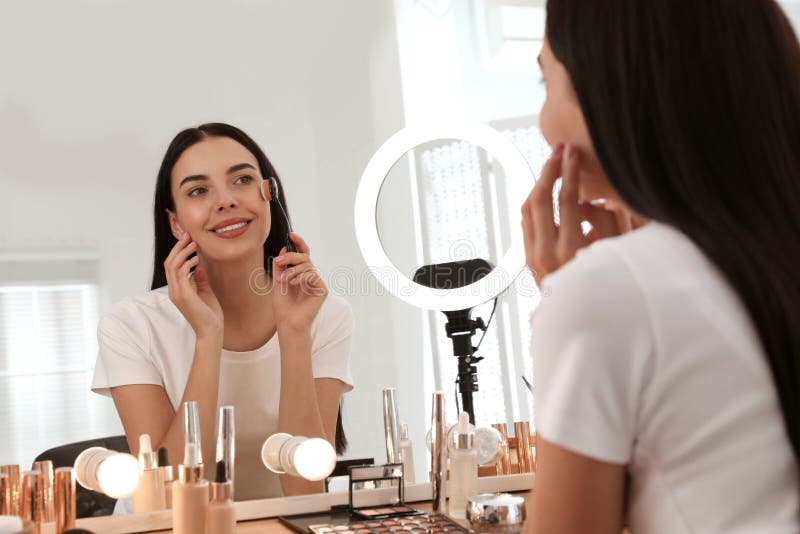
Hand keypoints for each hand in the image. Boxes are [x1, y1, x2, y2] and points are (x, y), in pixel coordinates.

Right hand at [164, 233, 223, 340]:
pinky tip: (198, 259)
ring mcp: (176, 293)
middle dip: (178, 247)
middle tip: (189, 235)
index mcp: (177, 289)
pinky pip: (181, 274)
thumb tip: (200, 265)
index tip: (189, 240)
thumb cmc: (210, 313)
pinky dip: (188, 264)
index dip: (178, 251)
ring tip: (194, 244)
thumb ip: (200, 278)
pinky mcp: (183, 296)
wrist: (211, 330)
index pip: (172, 266)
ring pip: (172, 266)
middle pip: (169, 262)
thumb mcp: (205, 291)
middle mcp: (174, 290)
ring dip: (183, 252)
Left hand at [272, 233, 327, 333]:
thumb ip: (281, 265)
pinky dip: (302, 277)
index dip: (299, 243)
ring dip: (293, 271)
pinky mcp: (322, 290)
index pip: (302, 254)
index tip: (291, 235)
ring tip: (284, 280)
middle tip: (279, 261)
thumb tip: (284, 249)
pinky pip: (313, 275)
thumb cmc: (283, 306)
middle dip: (291, 257)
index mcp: (300, 273)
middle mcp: (310, 277)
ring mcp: (317, 283)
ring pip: (308, 266)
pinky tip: (294, 284)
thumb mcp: (278, 280)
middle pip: (305, 257)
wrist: (287, 322)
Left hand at [521, 144, 634, 285]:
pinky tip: (546, 192)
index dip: (569, 173)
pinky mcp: (528, 262)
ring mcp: (533, 259)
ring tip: (553, 166)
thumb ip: (606, 223)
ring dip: (538, 185)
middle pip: (539, 200)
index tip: (572, 153)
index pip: (566, 201)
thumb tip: (589, 199)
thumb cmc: (609, 290)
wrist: (586, 326)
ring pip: (527, 210)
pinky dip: (534, 203)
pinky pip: (526, 224)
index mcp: (570, 253)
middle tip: (558, 151)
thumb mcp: (616, 254)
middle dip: (549, 171)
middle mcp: (547, 256)